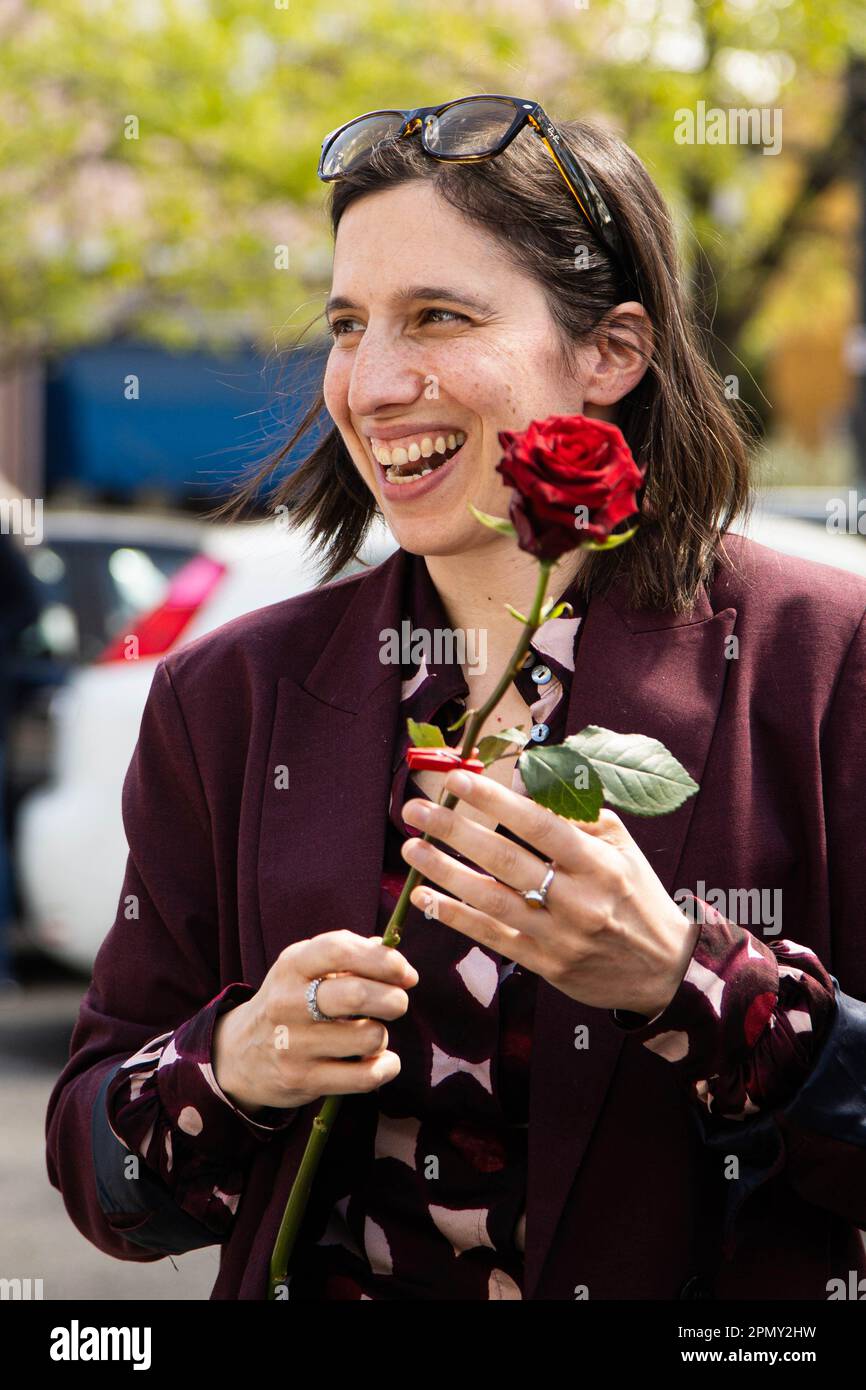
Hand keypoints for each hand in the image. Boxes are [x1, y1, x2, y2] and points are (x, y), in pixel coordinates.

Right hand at [212, 931, 418, 1114]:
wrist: (240, 1054)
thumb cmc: (291, 1001)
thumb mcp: (306, 969)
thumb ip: (349, 957)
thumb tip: (395, 957)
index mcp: (292, 965)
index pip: (339, 949)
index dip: (382, 959)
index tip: (405, 973)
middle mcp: (288, 1002)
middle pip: (356, 995)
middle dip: (393, 999)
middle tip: (398, 1003)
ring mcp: (293, 1044)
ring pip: (367, 1037)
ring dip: (383, 1036)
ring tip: (372, 1034)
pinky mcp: (303, 1080)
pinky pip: (364, 1076)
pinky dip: (386, 1067)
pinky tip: (381, 1061)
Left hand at [400, 770, 698, 1018]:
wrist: (663, 969)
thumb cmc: (636, 895)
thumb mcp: (622, 849)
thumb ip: (578, 818)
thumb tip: (526, 787)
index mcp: (598, 864)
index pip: (540, 826)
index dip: (496, 802)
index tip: (459, 780)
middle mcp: (577, 900)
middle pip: (505, 861)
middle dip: (454, 832)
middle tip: (416, 811)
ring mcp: (558, 936)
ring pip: (490, 900)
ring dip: (445, 872)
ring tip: (411, 849)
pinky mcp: (544, 964)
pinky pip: (491, 937)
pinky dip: (455, 916)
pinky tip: (425, 897)